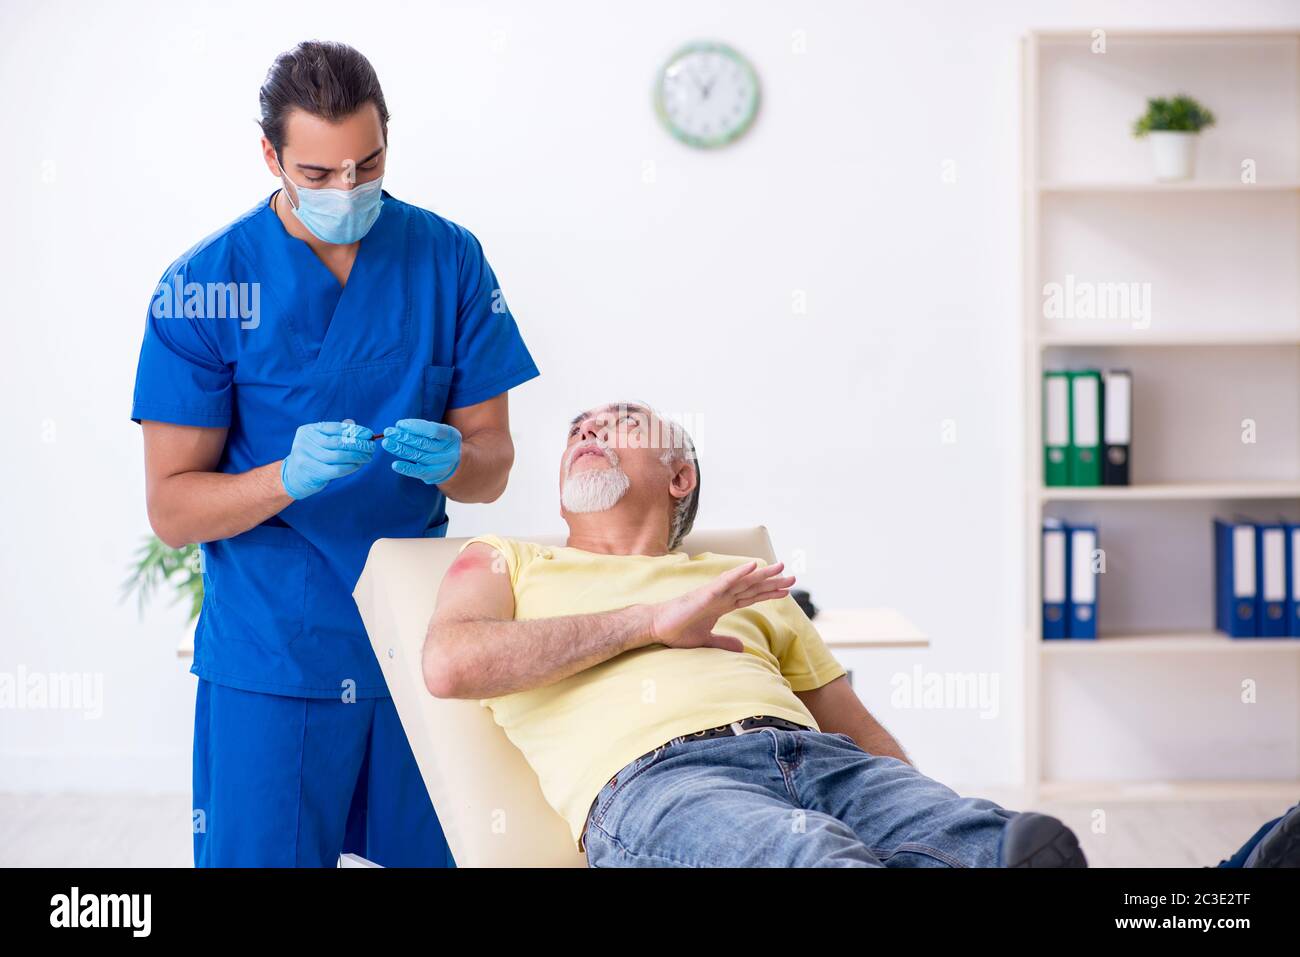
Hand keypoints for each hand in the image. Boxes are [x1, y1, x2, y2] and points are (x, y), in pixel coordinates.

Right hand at [280, 421, 376, 499]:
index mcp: (308, 430)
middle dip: (358, 444)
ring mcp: (305, 456)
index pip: (335, 427)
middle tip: (372, 447)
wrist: (293, 477)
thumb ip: (335, 433)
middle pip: (338, 442)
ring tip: (368, 457)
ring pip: (338, 456)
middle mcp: (305, 441)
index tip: (369, 434)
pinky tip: (358, 465)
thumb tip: (354, 424)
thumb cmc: (313, 457)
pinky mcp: (310, 471)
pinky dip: (350, 467)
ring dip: (357, 456)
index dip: (354, 430)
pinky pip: (336, 469)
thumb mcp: (320, 442)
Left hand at [381, 418, 461, 484]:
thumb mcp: (438, 433)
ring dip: (400, 449)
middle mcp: (449, 451)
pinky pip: (418, 472)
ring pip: (418, 456)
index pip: (433, 430)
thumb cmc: (440, 442)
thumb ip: (422, 428)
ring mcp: (442, 465)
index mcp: (452, 436)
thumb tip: (399, 427)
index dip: (415, 427)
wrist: (452, 464)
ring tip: (387, 443)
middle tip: (388, 432)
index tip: (399, 424)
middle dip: (404, 437)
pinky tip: (394, 464)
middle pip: (423, 443)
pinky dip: (406, 468)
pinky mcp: (434, 475)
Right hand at [645, 561, 794, 652]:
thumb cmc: (678, 630)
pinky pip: (726, 580)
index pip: (751, 597)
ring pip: (744, 580)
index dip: (769, 593)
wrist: (657, 627)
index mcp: (722, 604)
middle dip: (773, 582)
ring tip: (781, 567)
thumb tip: (742, 647)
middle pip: (752, 586)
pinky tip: (753, 566)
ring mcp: (714, 592)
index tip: (786, 590)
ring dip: (763, 574)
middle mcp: (721, 595)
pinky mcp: (706, 593)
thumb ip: (724, 642)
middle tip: (793, 576)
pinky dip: (740, 573)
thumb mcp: (707, 640)